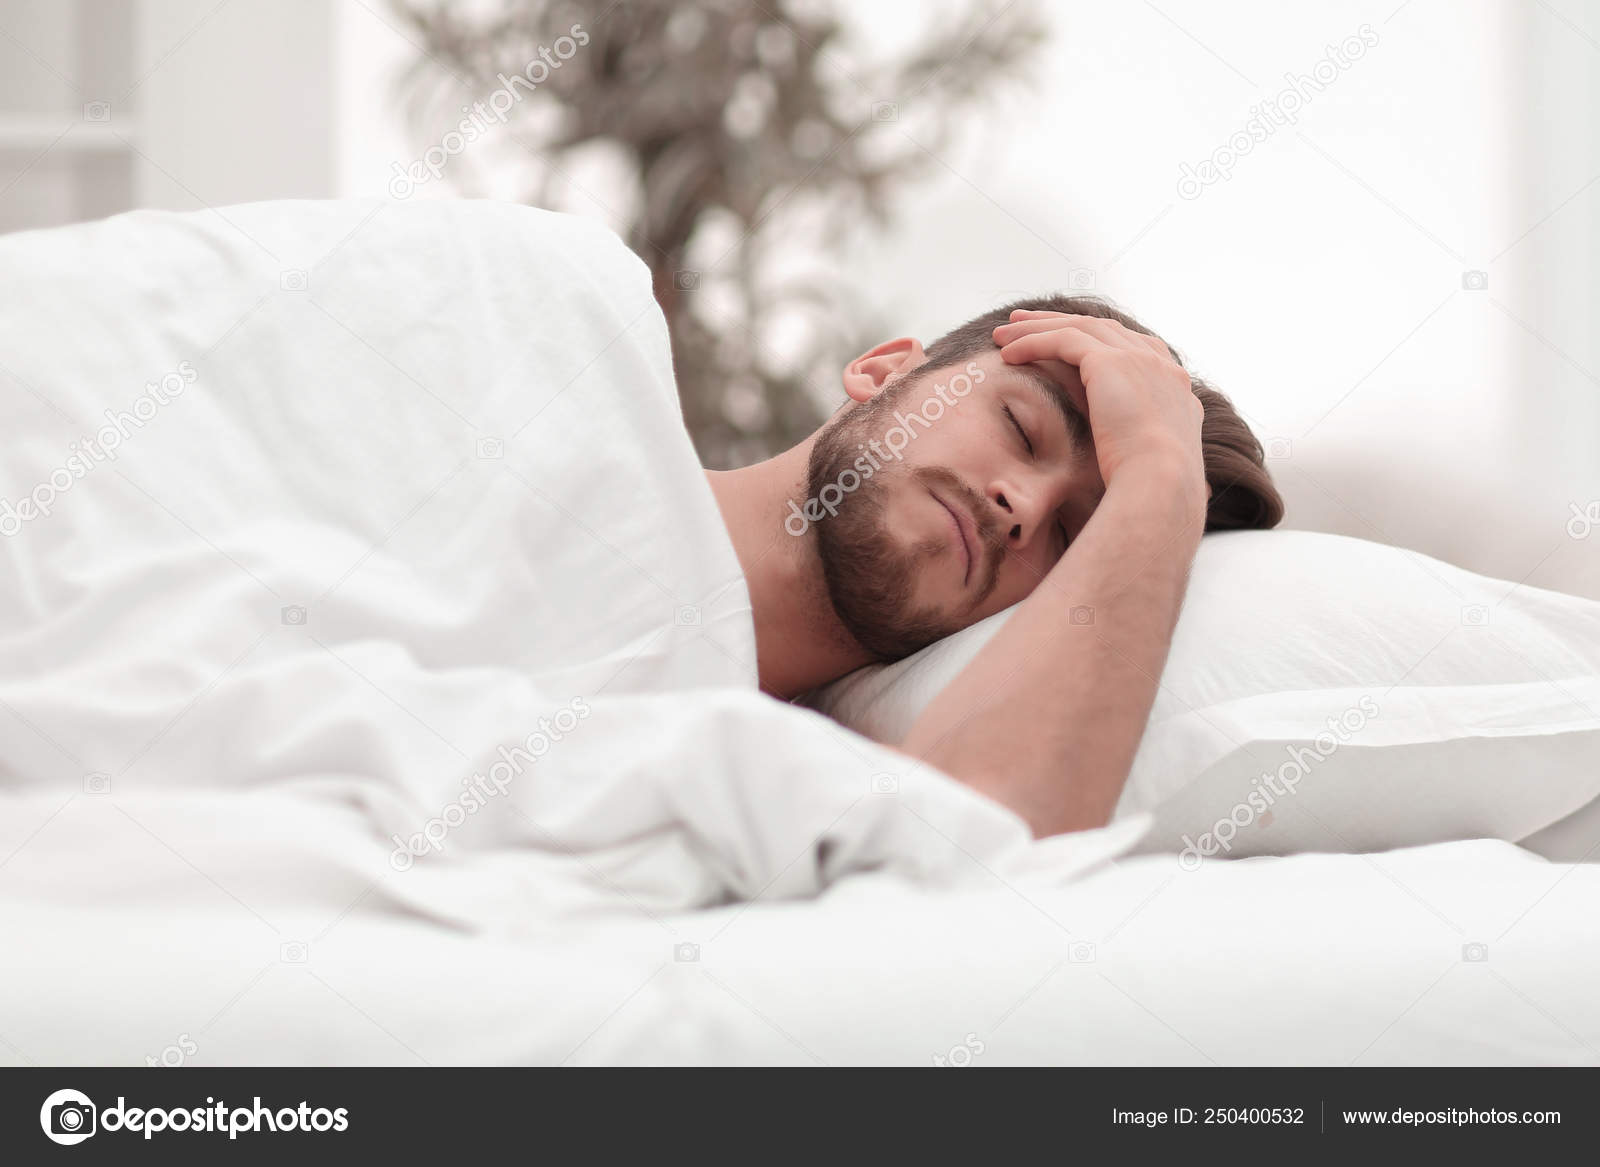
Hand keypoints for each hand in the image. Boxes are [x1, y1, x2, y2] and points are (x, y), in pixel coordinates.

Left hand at [992, 310, 1205, 498]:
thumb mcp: (1146, 458)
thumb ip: (1133, 440)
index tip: (1063, 342)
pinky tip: (1007, 355)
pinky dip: (1033, 343)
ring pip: (1080, 328)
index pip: (1131, 347)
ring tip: (1002, 335)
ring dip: (1037, 329)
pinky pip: (1063, 340)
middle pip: (1103, 328)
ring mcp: (1139, 358)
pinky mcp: (1112, 361)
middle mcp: (1161, 365)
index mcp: (1174, 387)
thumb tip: (1114, 452)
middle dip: (1060, 323)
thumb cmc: (1150, 489)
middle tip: (1023, 324)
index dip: (1093, 340)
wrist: (1161, 485)